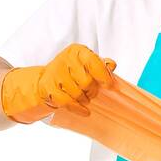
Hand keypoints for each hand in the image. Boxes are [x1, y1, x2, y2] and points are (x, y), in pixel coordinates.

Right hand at [0, 44, 115, 123]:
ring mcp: (55, 73)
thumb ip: (101, 64)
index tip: (109, 85)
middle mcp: (65, 59)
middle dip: (92, 91)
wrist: (48, 79)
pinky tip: (82, 110)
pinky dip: (77, 108)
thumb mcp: (88, 64)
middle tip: (90, 92)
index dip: (104, 76)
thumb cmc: (72, 72)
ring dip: (83, 99)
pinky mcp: (48, 88)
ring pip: (78, 94)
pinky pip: (67, 102)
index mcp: (77, 51)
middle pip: (87, 82)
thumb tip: (111, 65)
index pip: (94, 63)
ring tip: (82, 96)